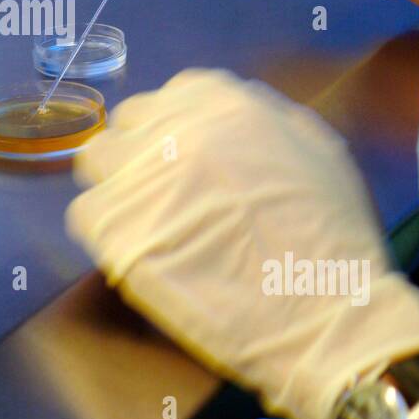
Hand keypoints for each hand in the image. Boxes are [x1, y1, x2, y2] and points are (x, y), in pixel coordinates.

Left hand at [66, 69, 418, 418]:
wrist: (328, 317)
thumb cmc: (334, 242)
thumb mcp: (317, 152)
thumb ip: (267, 122)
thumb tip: (228, 118)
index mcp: (224, 101)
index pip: (167, 100)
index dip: (171, 135)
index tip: (182, 167)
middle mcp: (175, 125)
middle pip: (127, 128)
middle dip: (139, 159)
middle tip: (163, 203)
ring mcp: (141, 174)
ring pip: (95, 163)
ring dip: (114, 191)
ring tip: (145, 230)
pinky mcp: (116, 227)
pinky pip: (84, 215)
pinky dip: (105, 236)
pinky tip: (140, 260)